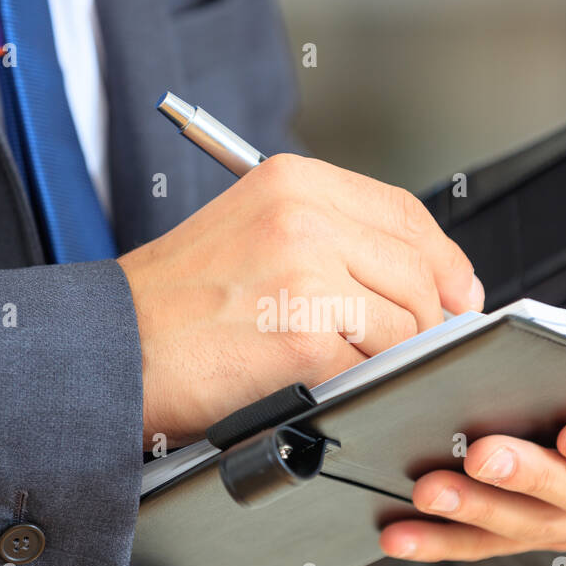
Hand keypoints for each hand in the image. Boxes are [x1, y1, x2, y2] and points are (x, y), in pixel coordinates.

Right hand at [118, 154, 482, 446]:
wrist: (109, 349)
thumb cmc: (173, 305)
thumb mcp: (252, 233)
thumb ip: (333, 238)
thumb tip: (422, 277)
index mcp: (294, 182)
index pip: (404, 213)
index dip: (441, 260)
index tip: (456, 292)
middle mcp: (303, 215)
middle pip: (417, 271)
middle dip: (425, 319)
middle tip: (408, 346)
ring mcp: (306, 273)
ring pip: (405, 323)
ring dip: (387, 356)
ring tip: (340, 364)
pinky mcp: (304, 333)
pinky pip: (373, 365)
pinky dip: (358, 383)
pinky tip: (320, 382)